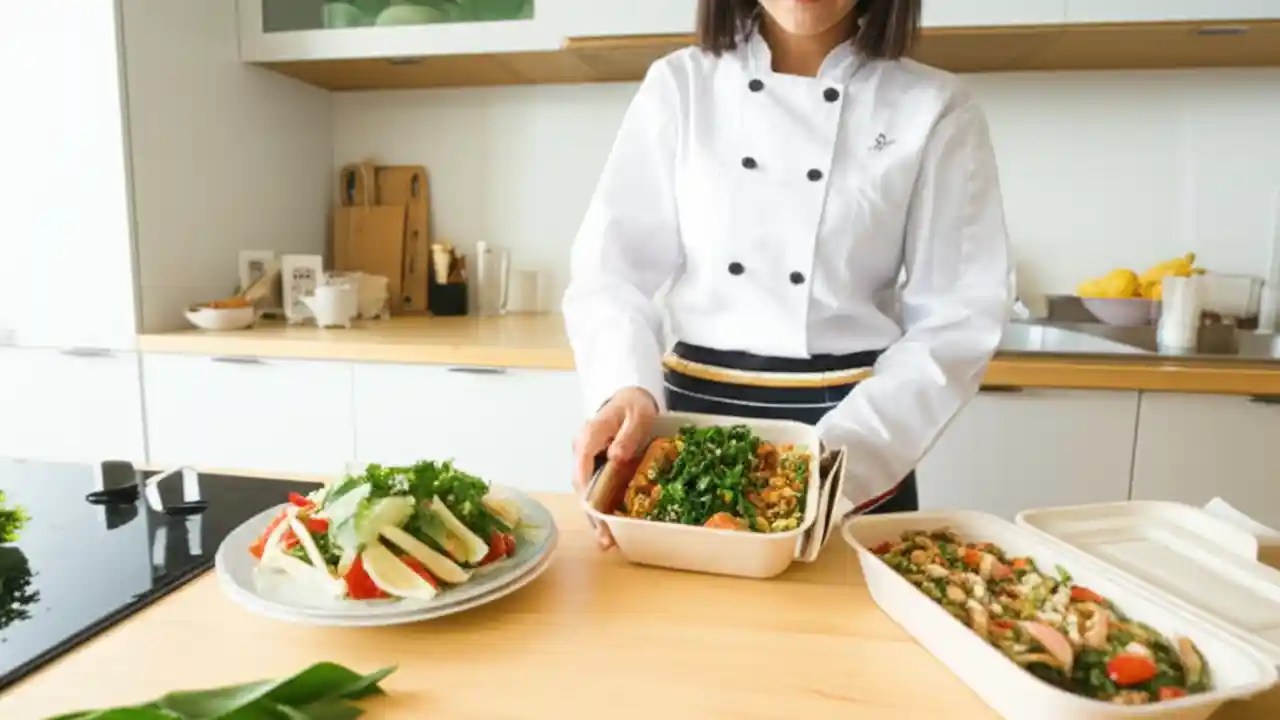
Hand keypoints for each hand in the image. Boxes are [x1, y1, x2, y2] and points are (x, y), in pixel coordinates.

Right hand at [572, 387, 657, 548]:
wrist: (629, 400)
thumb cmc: (634, 406)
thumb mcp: (638, 415)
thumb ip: (628, 434)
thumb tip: (615, 455)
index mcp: (590, 434)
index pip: (582, 462)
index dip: (587, 487)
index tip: (594, 509)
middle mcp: (581, 449)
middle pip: (581, 484)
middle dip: (590, 512)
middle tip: (604, 536)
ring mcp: (585, 461)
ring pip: (585, 492)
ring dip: (594, 516)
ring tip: (606, 542)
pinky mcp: (592, 469)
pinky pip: (594, 491)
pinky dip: (600, 510)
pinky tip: (609, 530)